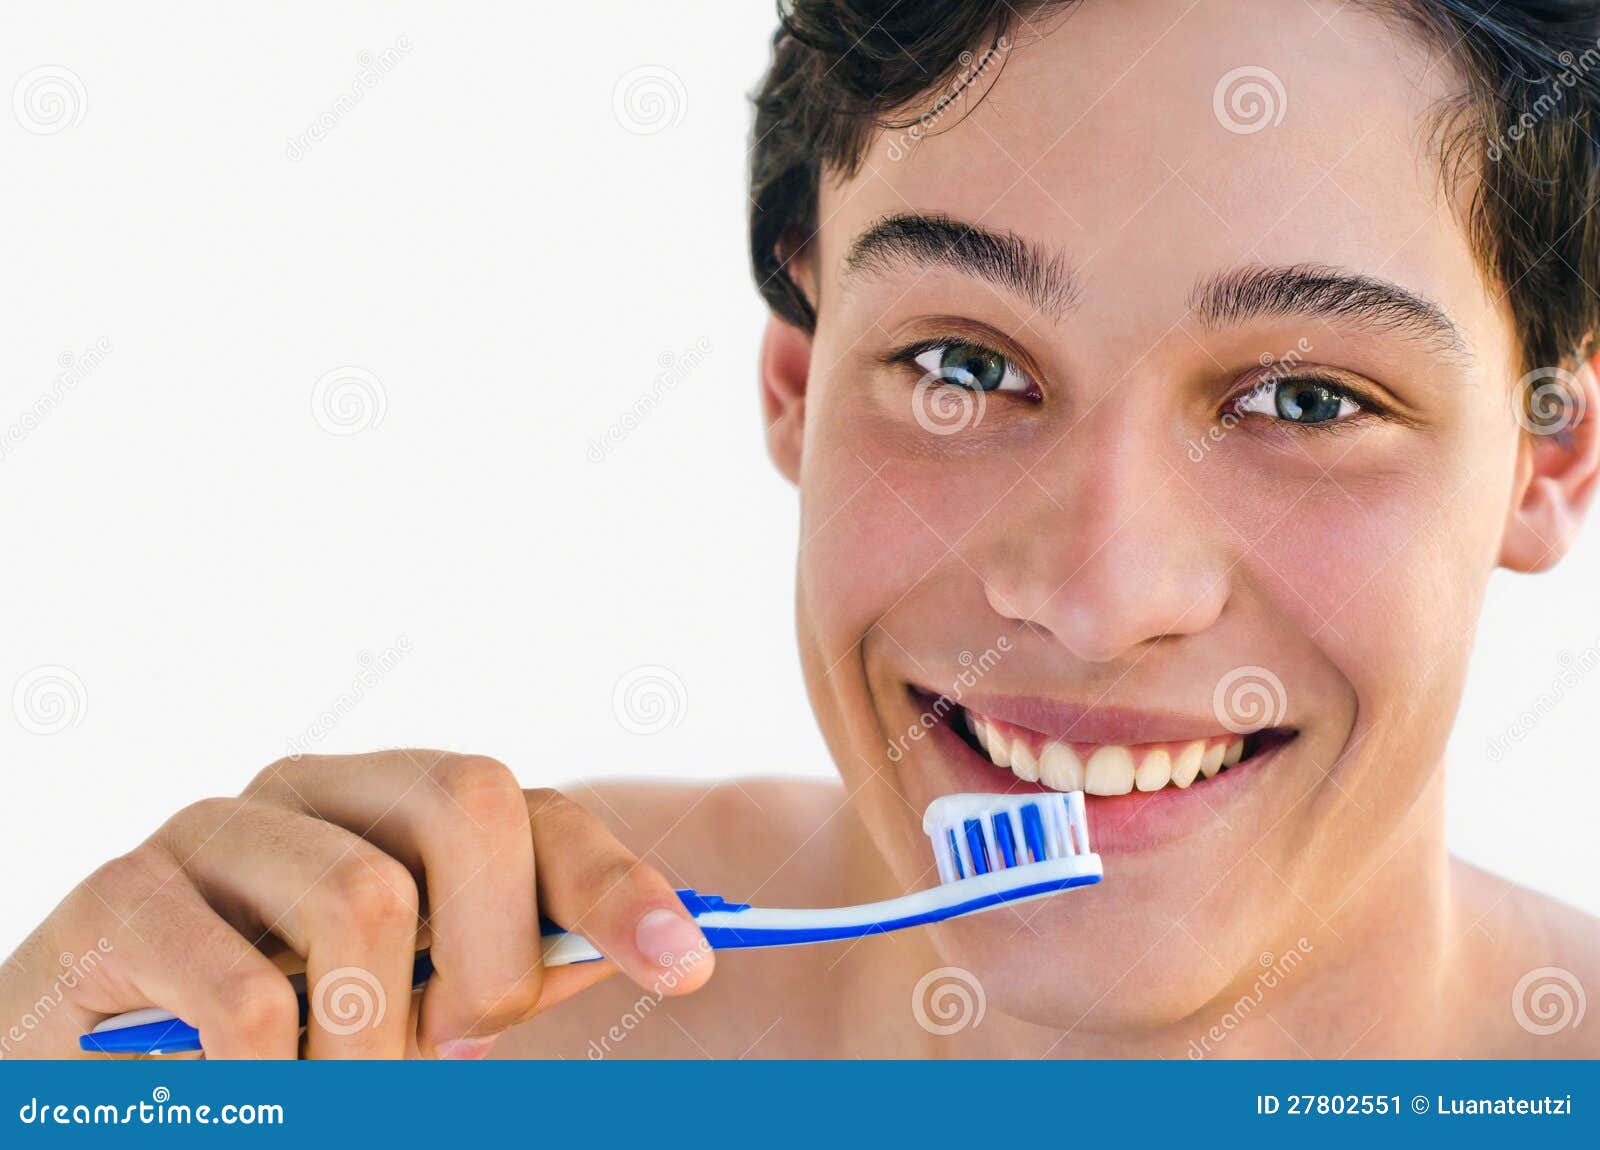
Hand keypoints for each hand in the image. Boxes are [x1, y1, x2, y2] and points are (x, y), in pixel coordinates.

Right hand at [0, 750, 712, 1057]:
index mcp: (396, 808)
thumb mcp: (414, 1005)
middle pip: (468, 804)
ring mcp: (215, 829)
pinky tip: (257, 1093)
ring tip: (340, 1090)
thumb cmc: (280, 1038)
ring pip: (363, 900)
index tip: (688, 964)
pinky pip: (251, 992)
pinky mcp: (122, 894)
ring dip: (375, 1044)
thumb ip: (513, 969)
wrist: (94, 1068)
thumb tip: (670, 948)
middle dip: (489, 957)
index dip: (616, 886)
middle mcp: (316, 792)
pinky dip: (281, 1078)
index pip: (536, 812)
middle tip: (453, 1054)